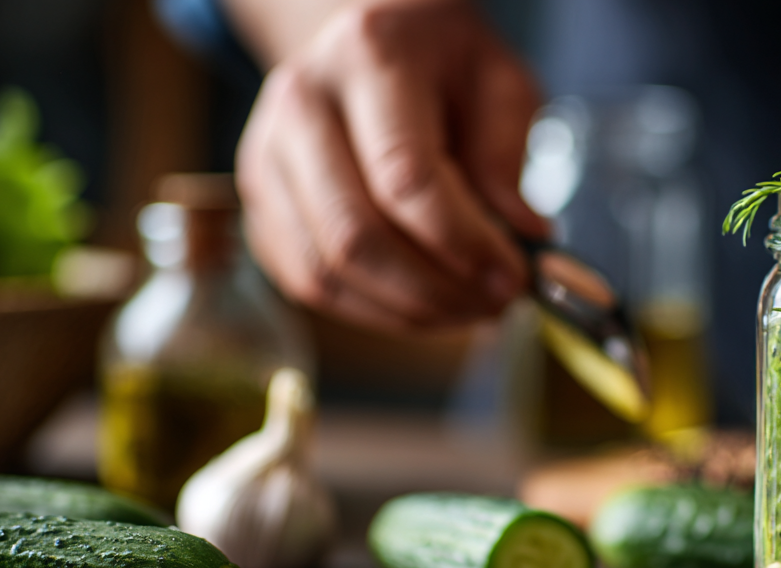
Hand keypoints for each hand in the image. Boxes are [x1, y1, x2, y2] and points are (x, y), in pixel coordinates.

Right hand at [235, 0, 547, 331]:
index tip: (514, 277)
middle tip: (494, 306)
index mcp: (369, 58)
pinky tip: (422, 305)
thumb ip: (507, 159)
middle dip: (435, 290)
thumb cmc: (445, 66)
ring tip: (465, 309)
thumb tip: (520, 239)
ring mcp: (268, 156)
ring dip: (406, 309)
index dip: (464, 244)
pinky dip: (371, 310)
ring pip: (324, 269)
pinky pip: (307, 283)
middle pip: (355, 233)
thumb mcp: (501, 85)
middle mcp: (301, 103)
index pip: (406, 178)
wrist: (374, 45)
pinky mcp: (260, 203)